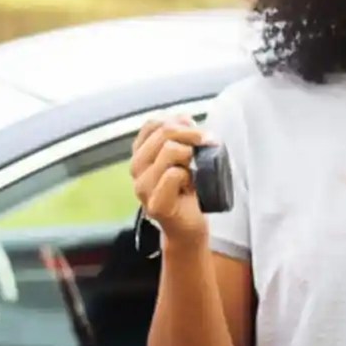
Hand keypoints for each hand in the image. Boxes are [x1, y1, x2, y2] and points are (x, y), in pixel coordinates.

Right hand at [130, 114, 212, 241]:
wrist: (189, 226)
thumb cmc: (188, 191)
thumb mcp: (183, 157)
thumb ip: (180, 136)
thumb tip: (185, 118)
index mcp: (140, 154)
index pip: (152, 124)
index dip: (178, 121)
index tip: (198, 130)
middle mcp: (136, 168)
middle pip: (164, 132)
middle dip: (192, 134)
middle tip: (210, 143)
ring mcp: (142, 187)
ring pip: (169, 150)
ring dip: (190, 155)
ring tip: (194, 169)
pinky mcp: (155, 204)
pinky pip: (174, 174)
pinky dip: (189, 176)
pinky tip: (191, 186)